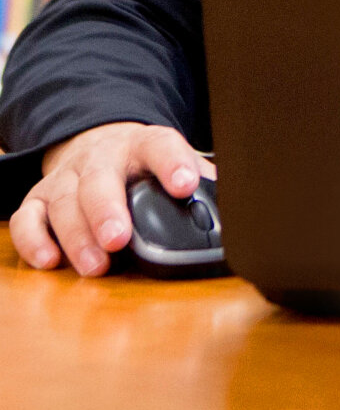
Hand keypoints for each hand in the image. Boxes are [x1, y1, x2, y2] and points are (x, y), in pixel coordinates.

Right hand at [9, 123, 213, 277]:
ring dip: (78, 236)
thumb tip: (240, 209)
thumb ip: (204, 185)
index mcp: (144, 145)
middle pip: (100, 179)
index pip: (161, 146)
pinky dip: (35, 241)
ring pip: (66, 202)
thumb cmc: (146, 165)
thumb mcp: (177, 166)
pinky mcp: (39, 198)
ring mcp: (67, 178)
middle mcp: (101, 158)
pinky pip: (28, 218)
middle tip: (119, 238)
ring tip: (96, 265)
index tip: (186, 186)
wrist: (100, 144)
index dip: (174, 164)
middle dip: (108, 210)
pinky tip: (50, 261)